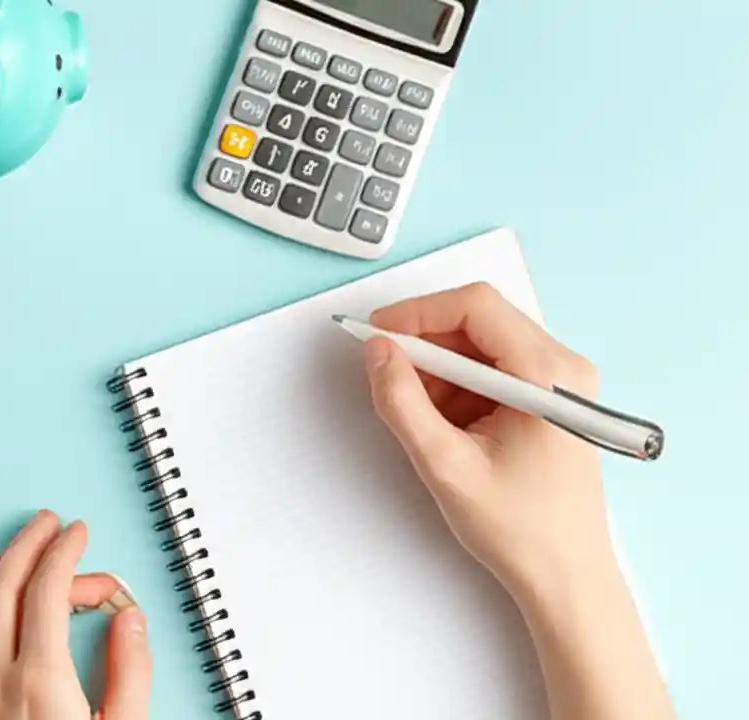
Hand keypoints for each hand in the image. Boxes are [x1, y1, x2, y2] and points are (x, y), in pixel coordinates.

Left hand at [0, 510, 151, 719]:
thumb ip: (130, 675)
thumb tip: (130, 621)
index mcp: (41, 683)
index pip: (46, 591)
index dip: (63, 553)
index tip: (76, 533)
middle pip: (4, 588)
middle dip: (28, 545)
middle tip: (49, 523)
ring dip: (0, 569)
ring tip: (24, 549)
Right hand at [362, 283, 672, 719]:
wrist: (566, 576)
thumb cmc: (519, 528)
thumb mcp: (445, 465)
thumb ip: (402, 402)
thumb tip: (376, 352)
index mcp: (548, 374)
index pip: (476, 307)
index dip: (418, 311)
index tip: (376, 333)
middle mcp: (563, 365)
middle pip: (479, 320)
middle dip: (425, 341)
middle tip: (385, 370)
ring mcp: (559, 380)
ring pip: (481, 345)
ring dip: (439, 369)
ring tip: (420, 415)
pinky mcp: (548, 397)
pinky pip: (492, 370)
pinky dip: (457, 387)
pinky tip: (445, 426)